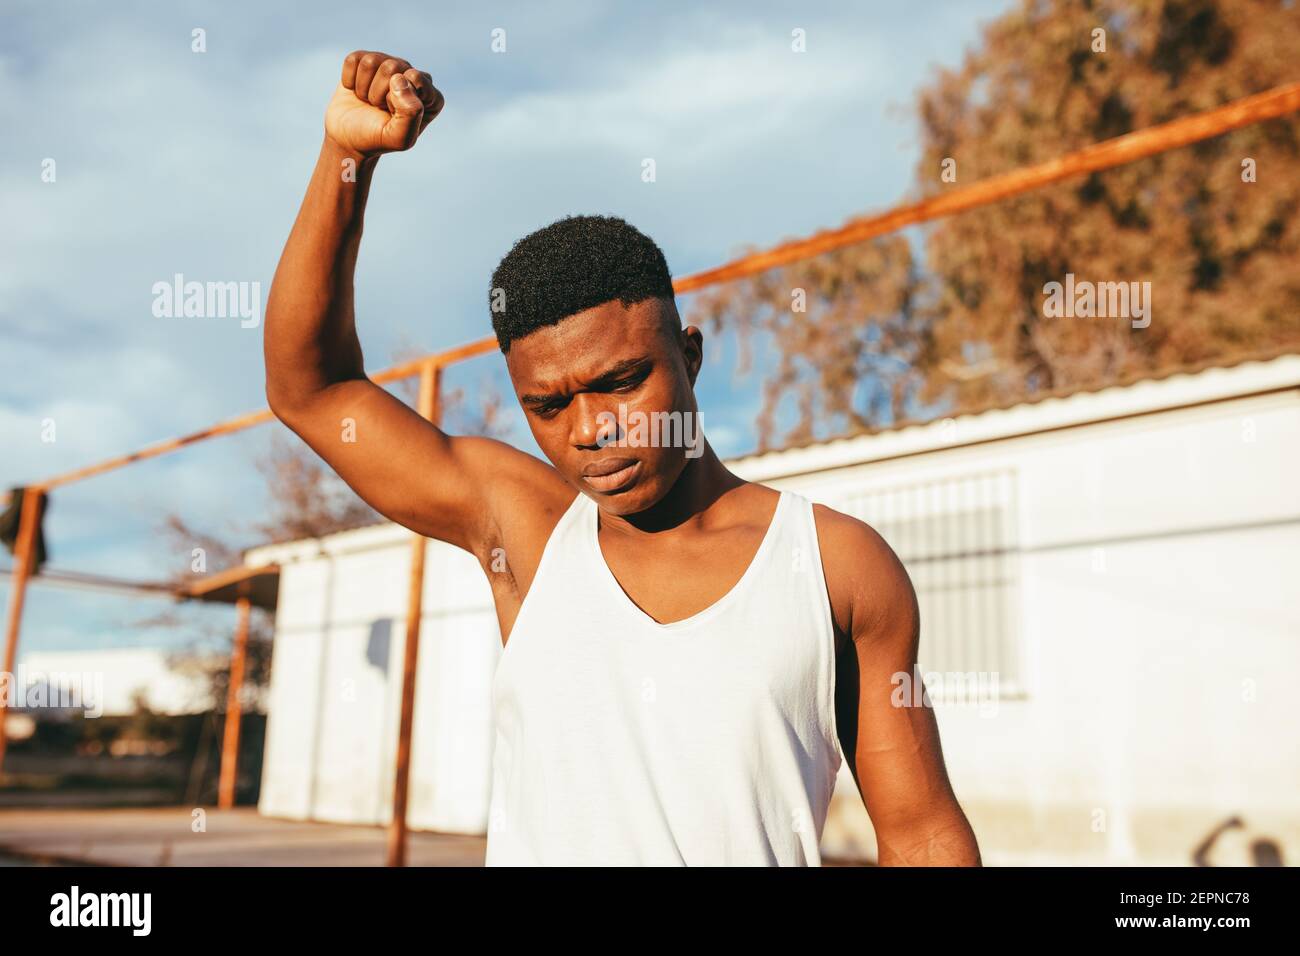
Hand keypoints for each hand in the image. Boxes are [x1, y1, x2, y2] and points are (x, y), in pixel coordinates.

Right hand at [325, 50, 443, 157]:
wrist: (349, 139)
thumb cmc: (377, 139)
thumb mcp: (399, 138)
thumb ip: (410, 113)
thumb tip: (399, 79)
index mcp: (431, 97)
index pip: (415, 78)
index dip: (398, 98)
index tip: (393, 114)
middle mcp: (413, 77)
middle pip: (392, 66)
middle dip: (378, 93)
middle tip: (378, 109)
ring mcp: (390, 67)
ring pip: (371, 61)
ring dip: (364, 88)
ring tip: (369, 102)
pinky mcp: (366, 62)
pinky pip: (354, 59)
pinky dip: (349, 79)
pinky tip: (356, 91)